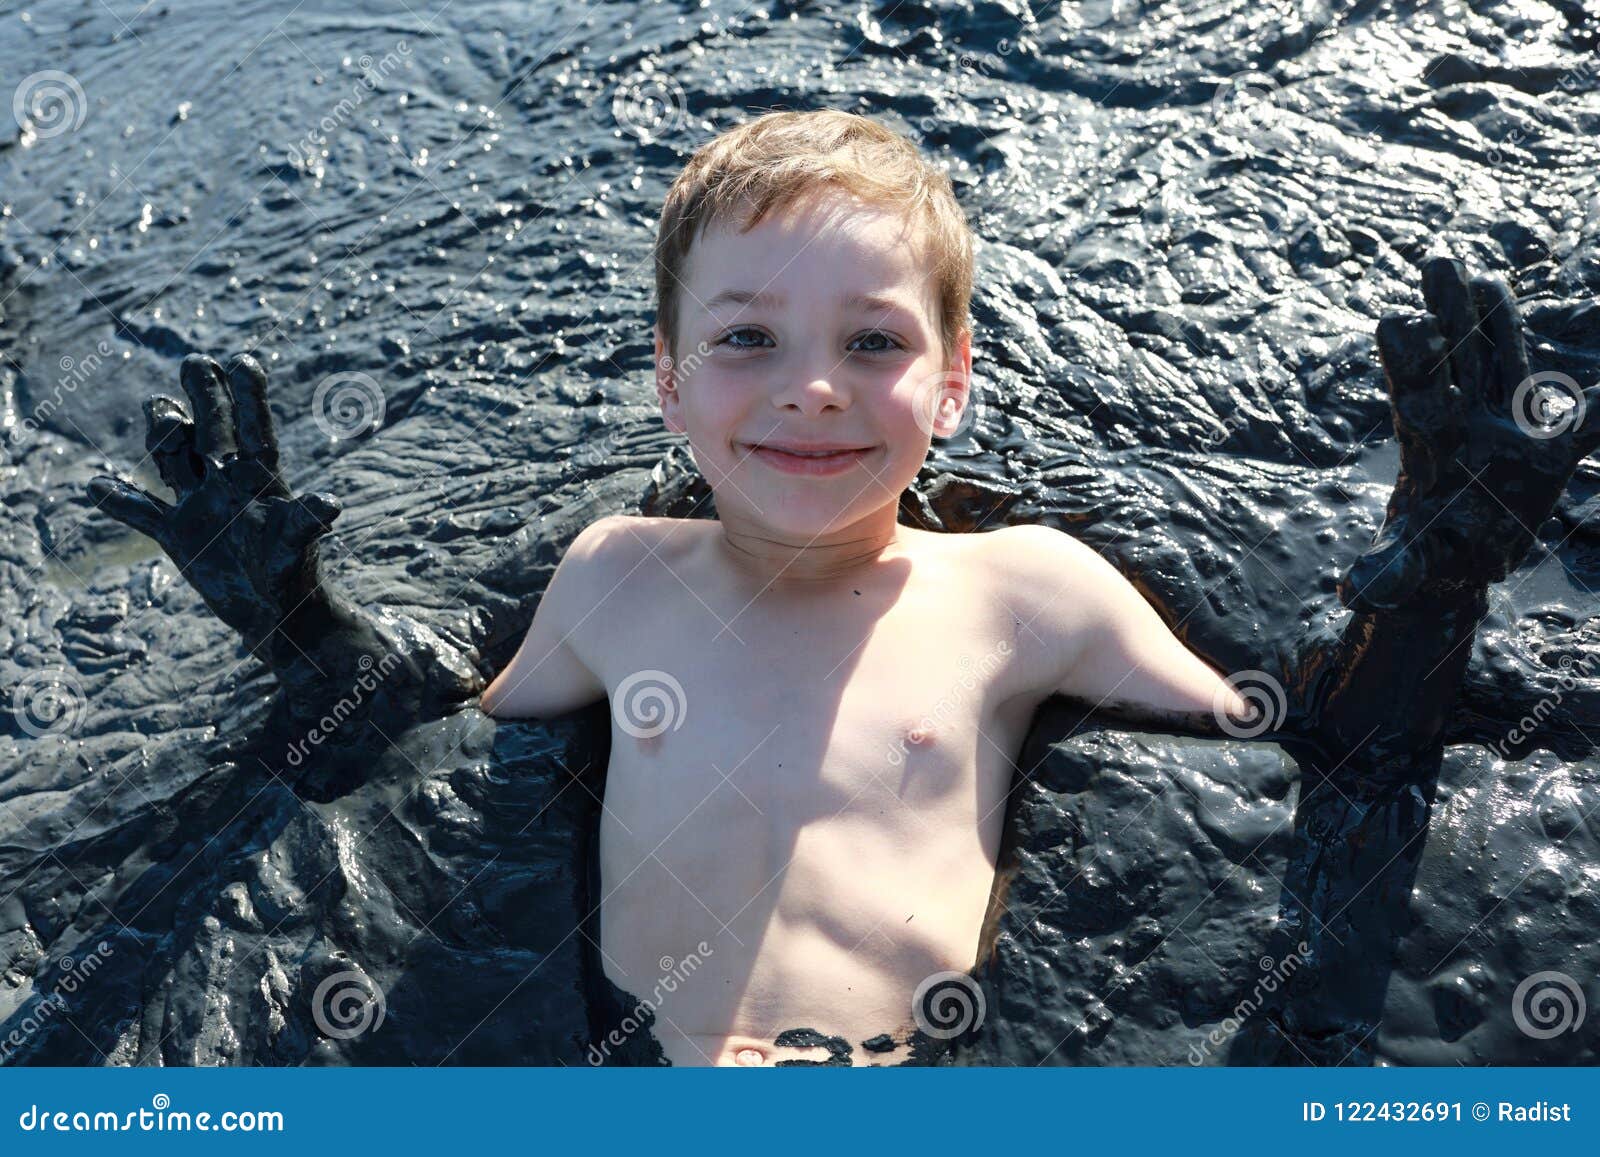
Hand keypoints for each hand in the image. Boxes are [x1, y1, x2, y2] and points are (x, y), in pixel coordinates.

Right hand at [87, 353, 343, 659]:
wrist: (276, 615)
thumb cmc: (294, 576)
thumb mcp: (297, 547)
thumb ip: (306, 521)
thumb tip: (330, 502)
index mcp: (260, 481)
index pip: (253, 429)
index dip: (248, 396)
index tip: (243, 360)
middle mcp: (229, 485)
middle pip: (211, 430)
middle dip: (205, 396)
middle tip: (196, 360)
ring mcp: (200, 506)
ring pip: (175, 458)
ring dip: (164, 435)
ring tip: (159, 409)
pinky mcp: (177, 534)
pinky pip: (141, 512)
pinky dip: (119, 502)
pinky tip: (96, 487)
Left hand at [1338, 255, 1599, 611]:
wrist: (1456, 566)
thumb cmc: (1423, 562)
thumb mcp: (1406, 570)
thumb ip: (1387, 574)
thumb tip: (1355, 592)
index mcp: (1426, 444)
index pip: (1413, 389)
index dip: (1409, 358)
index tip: (1398, 321)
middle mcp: (1460, 422)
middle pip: (1452, 357)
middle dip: (1446, 312)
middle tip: (1437, 261)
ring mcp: (1500, 425)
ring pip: (1498, 362)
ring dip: (1494, 320)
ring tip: (1480, 276)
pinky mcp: (1542, 447)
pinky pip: (1580, 418)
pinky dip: (1599, 405)